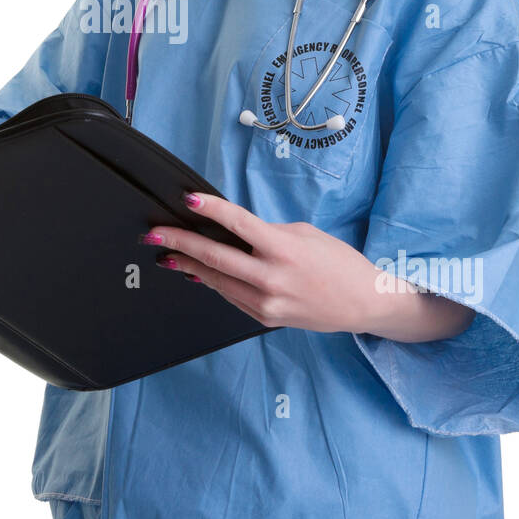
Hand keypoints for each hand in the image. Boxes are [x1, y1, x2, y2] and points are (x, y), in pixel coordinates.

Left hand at [140, 192, 475, 340]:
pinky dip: (212, 283)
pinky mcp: (266, 319)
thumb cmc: (338, 262)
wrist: (364, 303)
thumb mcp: (305, 234)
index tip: (187, 200)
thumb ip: (266, 233)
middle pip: (216, 258)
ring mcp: (267, 303)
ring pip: (217, 281)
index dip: (211, 210)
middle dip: (180, 244)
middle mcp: (272, 278)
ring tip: (167, 253)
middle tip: (155, 234)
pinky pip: (231, 297)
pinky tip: (196, 273)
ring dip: (189, 266)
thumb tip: (233, 233)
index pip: (239, 224)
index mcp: (284, 249)